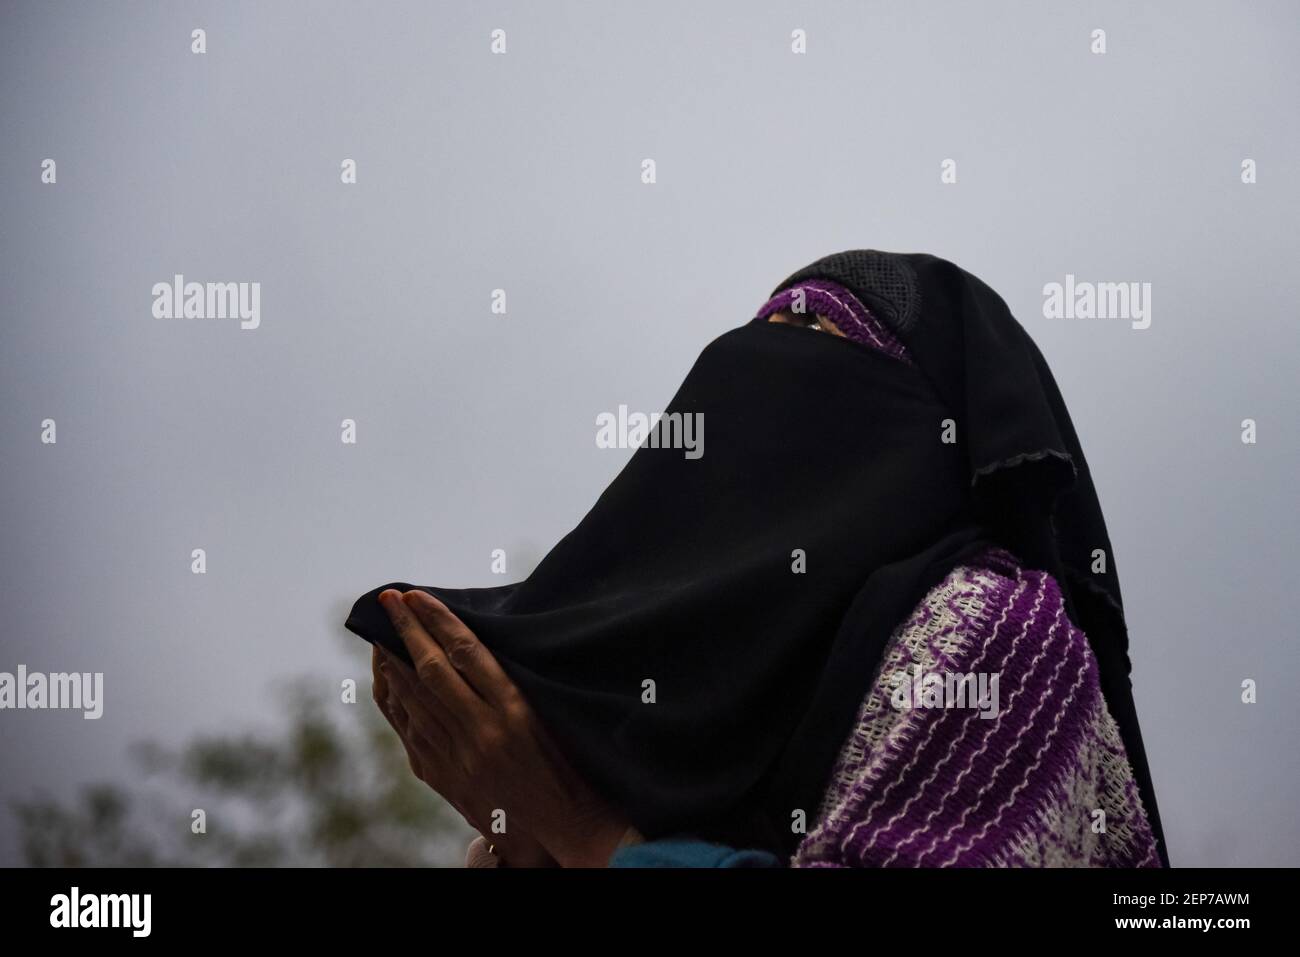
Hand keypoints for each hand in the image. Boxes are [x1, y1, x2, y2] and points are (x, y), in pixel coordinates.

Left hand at [374, 589, 631, 866]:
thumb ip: (511, 677)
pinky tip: (388, 677)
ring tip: (381, 632)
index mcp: (515, 708)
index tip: (417, 594)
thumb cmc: (567, 756)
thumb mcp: (549, 708)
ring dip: (392, 662)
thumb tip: (465, 639)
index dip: (438, 620)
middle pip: (432, 671)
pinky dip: (395, 698)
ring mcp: (459, 757)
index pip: (466, 652)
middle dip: (406, 631)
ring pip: (414, 699)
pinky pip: (409, 730)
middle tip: (388, 599)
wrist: (564, 820)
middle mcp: (482, 731)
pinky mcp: (444, 775)